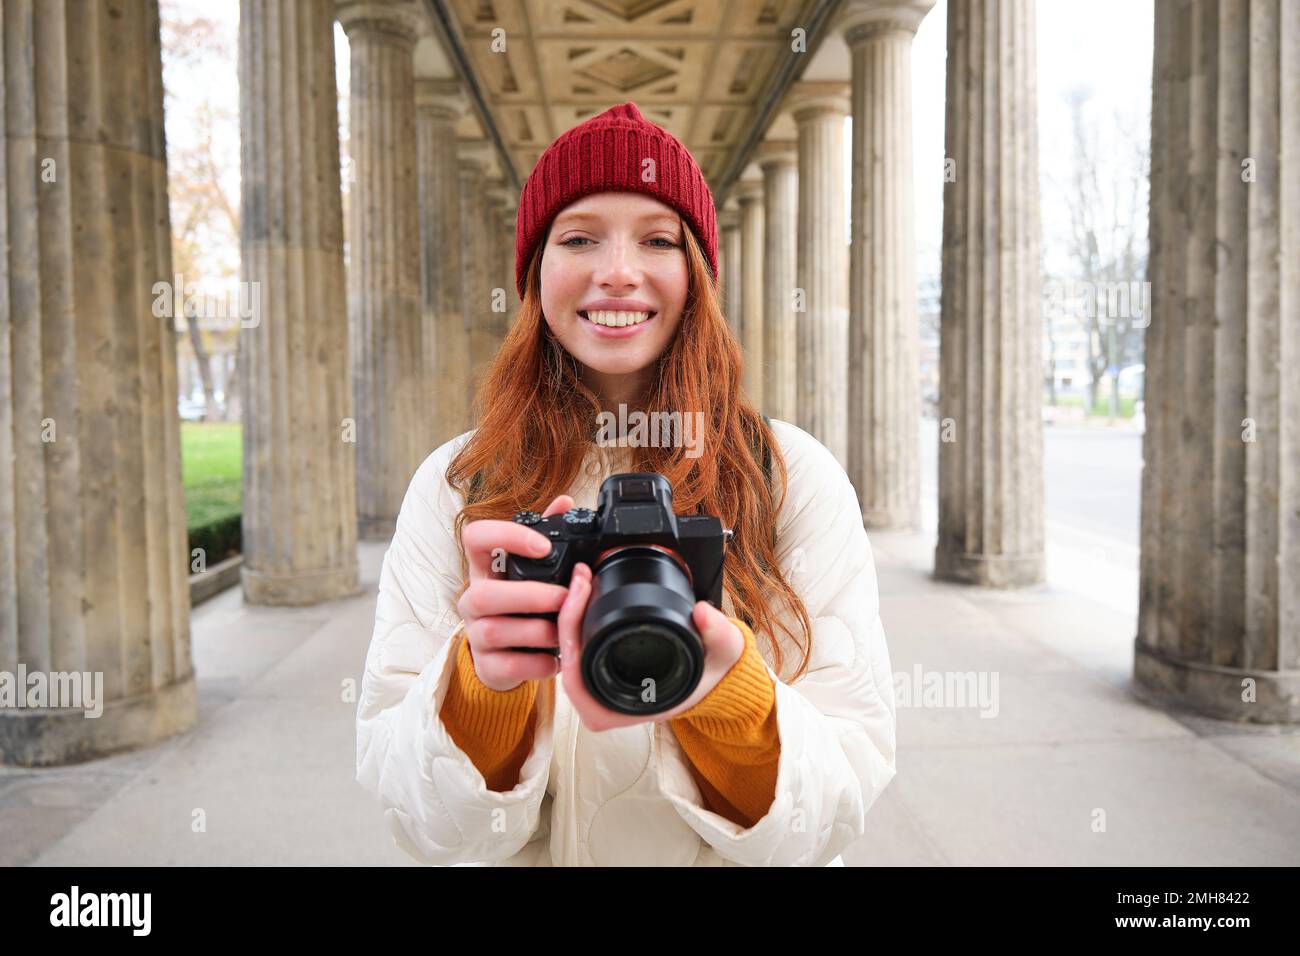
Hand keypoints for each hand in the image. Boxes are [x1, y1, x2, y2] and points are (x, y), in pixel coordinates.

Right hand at [456, 495, 576, 691]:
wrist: (506, 656)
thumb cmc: (521, 605)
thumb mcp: (530, 569)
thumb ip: (545, 534)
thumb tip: (565, 502)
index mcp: (485, 569)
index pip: (475, 537)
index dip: (505, 535)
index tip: (543, 546)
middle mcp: (473, 600)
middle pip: (481, 594)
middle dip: (528, 596)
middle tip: (563, 597)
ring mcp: (476, 635)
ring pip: (495, 631)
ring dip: (537, 630)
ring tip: (562, 630)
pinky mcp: (487, 666)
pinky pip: (508, 666)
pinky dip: (538, 663)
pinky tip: (556, 657)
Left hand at [555, 561, 746, 731]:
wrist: (718, 676)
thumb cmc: (714, 673)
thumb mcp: (723, 652)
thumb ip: (718, 633)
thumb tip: (703, 613)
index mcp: (625, 708)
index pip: (577, 679)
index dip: (570, 636)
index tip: (581, 596)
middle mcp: (606, 702)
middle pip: (565, 659)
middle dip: (566, 614)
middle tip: (581, 578)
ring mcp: (601, 685)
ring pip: (568, 652)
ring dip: (570, 614)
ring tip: (583, 579)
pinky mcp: (604, 666)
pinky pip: (578, 646)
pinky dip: (578, 618)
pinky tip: (587, 591)